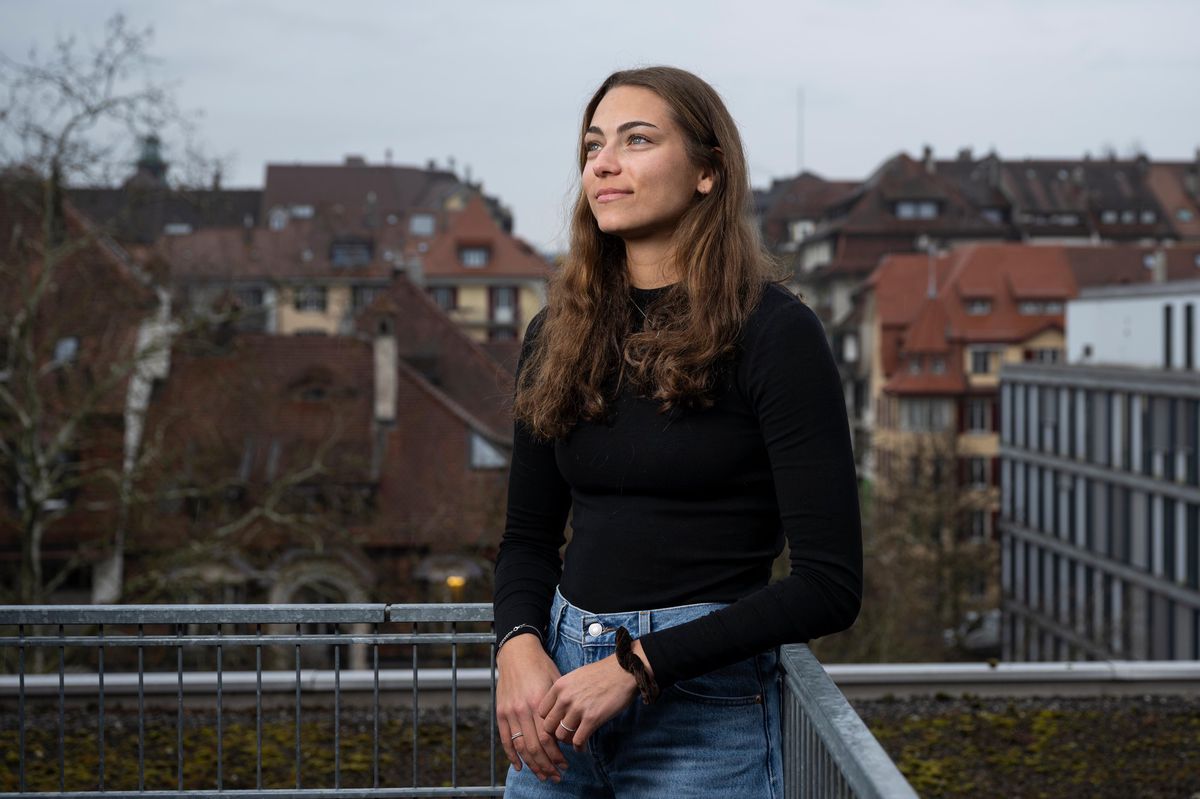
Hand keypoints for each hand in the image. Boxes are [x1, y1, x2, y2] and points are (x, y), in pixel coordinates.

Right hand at [496, 634, 569, 781]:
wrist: (517, 653)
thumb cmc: (541, 666)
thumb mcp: (556, 683)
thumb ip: (560, 707)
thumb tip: (569, 730)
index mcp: (538, 703)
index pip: (548, 739)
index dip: (557, 755)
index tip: (566, 764)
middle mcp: (522, 710)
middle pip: (535, 747)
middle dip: (547, 765)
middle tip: (556, 775)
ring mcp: (509, 712)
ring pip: (521, 747)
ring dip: (532, 765)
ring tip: (543, 775)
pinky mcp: (500, 712)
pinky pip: (505, 739)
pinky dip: (511, 755)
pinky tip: (520, 766)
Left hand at [537, 640, 652, 750]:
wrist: (624, 671)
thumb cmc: (602, 674)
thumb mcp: (576, 677)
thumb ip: (564, 692)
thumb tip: (558, 710)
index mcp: (559, 686)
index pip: (541, 712)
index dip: (548, 720)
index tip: (557, 724)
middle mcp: (565, 698)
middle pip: (548, 727)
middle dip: (556, 733)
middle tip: (566, 735)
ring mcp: (578, 709)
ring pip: (561, 736)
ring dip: (568, 741)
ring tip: (575, 740)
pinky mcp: (592, 719)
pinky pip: (578, 741)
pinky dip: (580, 747)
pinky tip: (583, 747)